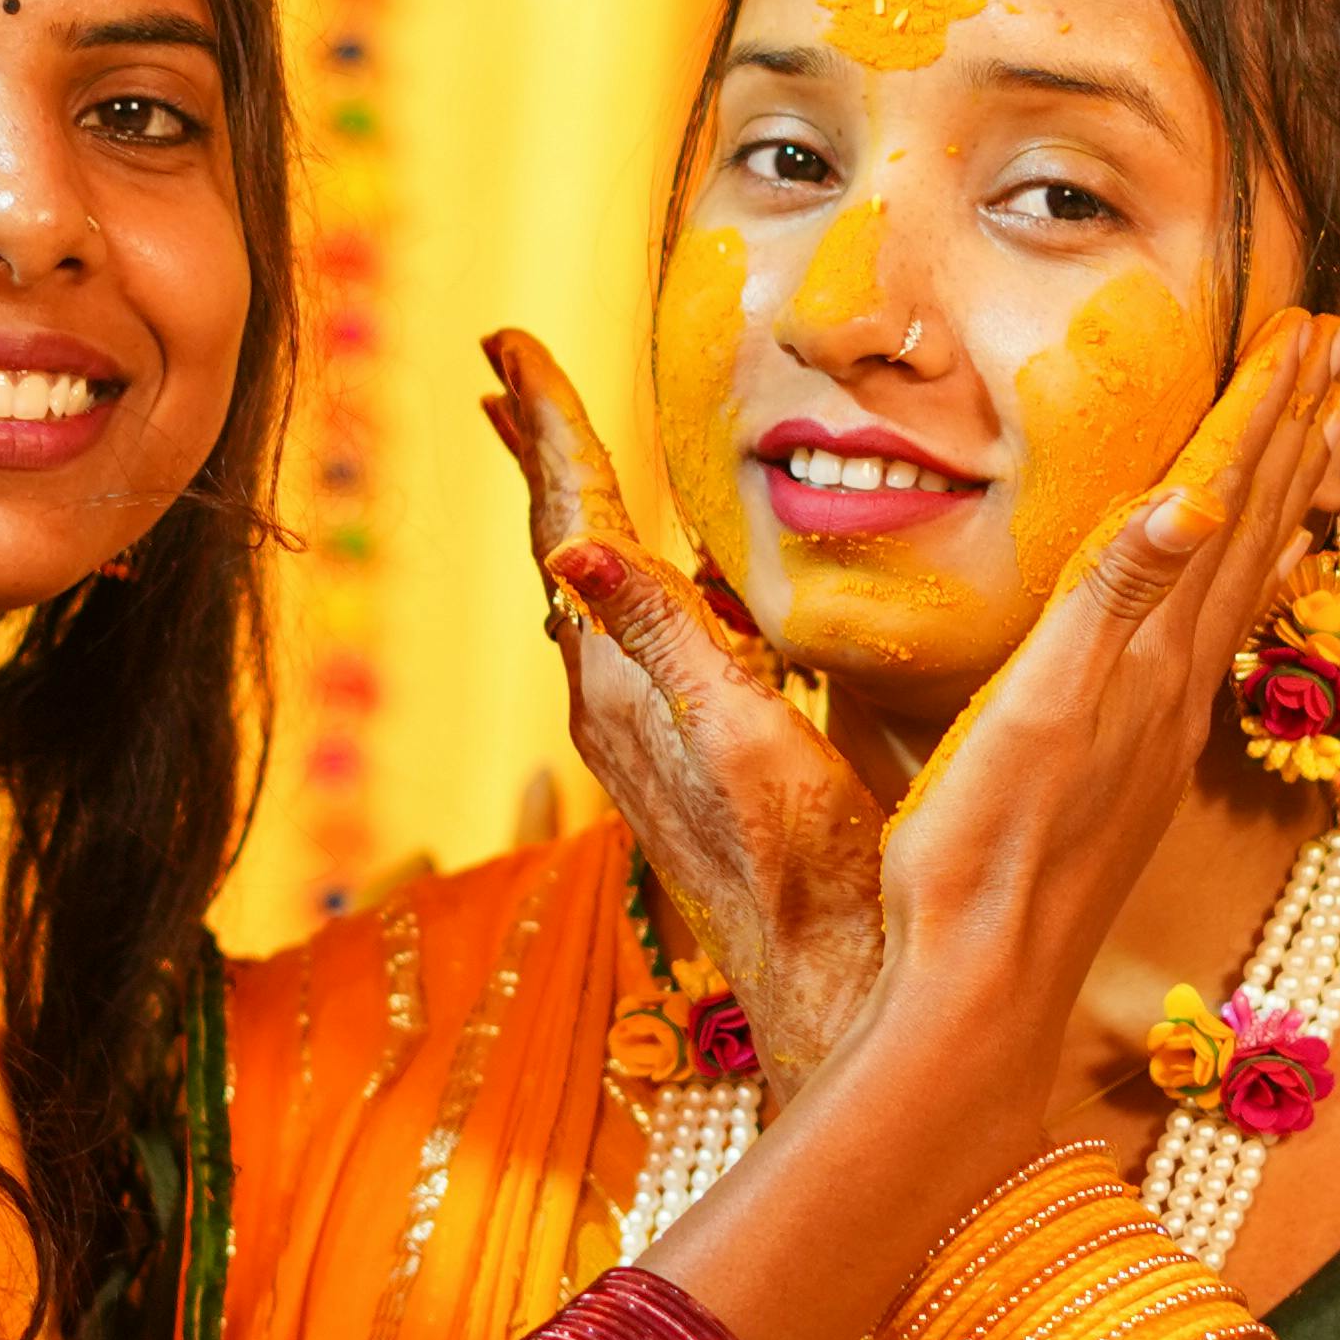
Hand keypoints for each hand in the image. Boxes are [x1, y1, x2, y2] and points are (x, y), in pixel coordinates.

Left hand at [482, 332, 887, 1087]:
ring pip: (594, 589)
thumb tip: (568, 552)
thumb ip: (667, 643)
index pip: (575, 522)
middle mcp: (615, 700)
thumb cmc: (815, 879)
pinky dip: (634, 573)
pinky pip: (635, 634)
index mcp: (630, 680)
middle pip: (565, 544)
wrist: (834, 996)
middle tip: (504, 366)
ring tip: (555, 438)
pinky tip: (664, 566)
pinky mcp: (674, 757)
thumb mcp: (748, 747)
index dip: (549, 425)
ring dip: (575, 504)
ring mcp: (640, 732)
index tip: (509, 342)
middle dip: (542, 446)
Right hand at [857, 316, 1339, 1107]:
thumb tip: (1194, 495)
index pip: (1226, 501)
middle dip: (1291, 430)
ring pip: (1245, 581)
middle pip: (1256, 528)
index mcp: (1158, 651)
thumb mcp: (1040, 705)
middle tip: (1334, 345)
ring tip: (1313, 434)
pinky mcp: (1137, 761)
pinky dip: (1241, 581)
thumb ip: (1113, 595)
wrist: (981, 981)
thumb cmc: (987, 845)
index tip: (1305, 327)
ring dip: (1279, 497)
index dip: (1262, 410)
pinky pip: (1214, 636)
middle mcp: (1180, 679)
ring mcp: (1164, 723)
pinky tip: (1237, 584)